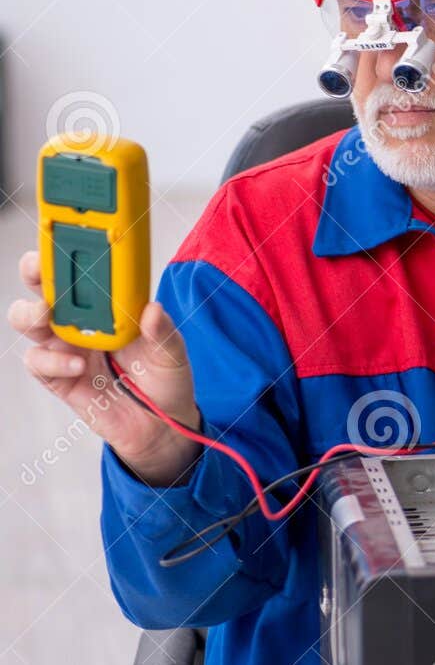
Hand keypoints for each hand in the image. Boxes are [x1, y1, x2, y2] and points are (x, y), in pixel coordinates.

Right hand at [9, 250, 202, 485]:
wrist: (160, 427)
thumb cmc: (165, 380)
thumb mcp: (173, 353)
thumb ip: (163, 332)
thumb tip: (153, 309)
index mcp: (108, 305)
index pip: (81, 269)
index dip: (68, 252)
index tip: (65, 237)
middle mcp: (81, 322)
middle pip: (44, 287)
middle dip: (35, 272)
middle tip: (40, 270)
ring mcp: (66, 348)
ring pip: (30, 321)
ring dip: (32, 314)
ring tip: (48, 316)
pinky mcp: (59, 378)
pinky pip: (39, 363)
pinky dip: (53, 360)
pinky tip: (77, 365)